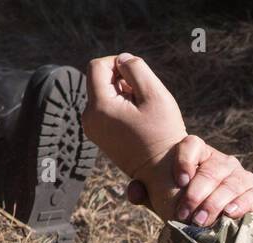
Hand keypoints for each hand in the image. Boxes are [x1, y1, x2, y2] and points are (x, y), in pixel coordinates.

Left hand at [83, 53, 186, 218]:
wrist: (161, 172)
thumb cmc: (162, 134)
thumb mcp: (155, 95)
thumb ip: (137, 69)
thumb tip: (122, 59)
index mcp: (100, 107)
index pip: (97, 66)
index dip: (118, 63)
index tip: (137, 77)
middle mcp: (89, 118)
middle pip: (99, 80)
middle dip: (121, 80)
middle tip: (143, 97)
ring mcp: (92, 129)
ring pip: (102, 93)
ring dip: (122, 94)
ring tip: (141, 110)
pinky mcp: (98, 135)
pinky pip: (104, 108)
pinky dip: (119, 107)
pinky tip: (136, 120)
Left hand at [125, 135, 252, 225]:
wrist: (215, 223)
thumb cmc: (185, 206)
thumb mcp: (163, 199)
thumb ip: (146, 192)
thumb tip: (134, 192)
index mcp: (199, 155)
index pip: (192, 145)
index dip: (185, 160)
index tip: (178, 181)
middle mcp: (222, 162)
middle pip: (211, 170)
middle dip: (197, 193)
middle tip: (185, 214)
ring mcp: (241, 177)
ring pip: (231, 184)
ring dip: (215, 203)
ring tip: (201, 221)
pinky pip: (252, 195)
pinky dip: (241, 205)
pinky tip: (229, 215)